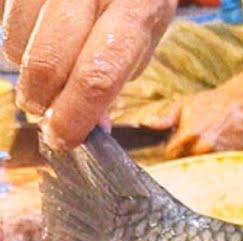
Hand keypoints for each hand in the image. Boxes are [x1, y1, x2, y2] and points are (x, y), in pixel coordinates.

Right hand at [3, 0, 176, 149]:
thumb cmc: (130, 3)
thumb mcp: (140, 38)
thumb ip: (114, 79)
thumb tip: (92, 129)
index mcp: (135, 8)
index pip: (99, 74)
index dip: (75, 114)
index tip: (61, 138)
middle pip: (47, 60)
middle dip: (40, 98)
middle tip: (43, 110)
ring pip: (14, 40)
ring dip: (26, 65)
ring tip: (50, 58)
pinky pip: (1, 18)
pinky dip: (14, 36)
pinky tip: (37, 33)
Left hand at [146, 88, 242, 158]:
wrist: (239, 104)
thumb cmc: (210, 102)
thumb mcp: (183, 105)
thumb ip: (164, 118)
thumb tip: (145, 124)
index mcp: (188, 135)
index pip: (170, 154)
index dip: (170, 149)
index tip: (173, 144)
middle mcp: (202, 147)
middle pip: (184, 160)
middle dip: (183, 153)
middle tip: (190, 140)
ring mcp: (216, 154)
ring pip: (199, 163)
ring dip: (198, 156)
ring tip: (204, 140)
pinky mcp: (228, 157)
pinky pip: (213, 162)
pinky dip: (212, 156)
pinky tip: (216, 143)